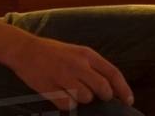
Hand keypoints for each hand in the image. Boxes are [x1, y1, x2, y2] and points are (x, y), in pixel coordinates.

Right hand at [8, 33, 133, 111]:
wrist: (25, 49)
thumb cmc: (54, 53)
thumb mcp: (77, 53)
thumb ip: (93, 68)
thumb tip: (110, 86)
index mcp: (87, 54)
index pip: (113, 73)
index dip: (123, 88)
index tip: (129, 100)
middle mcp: (78, 64)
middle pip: (103, 88)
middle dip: (104, 96)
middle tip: (96, 97)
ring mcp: (64, 76)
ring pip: (86, 98)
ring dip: (82, 99)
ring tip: (72, 90)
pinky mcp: (50, 87)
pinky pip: (68, 104)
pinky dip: (67, 104)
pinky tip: (61, 94)